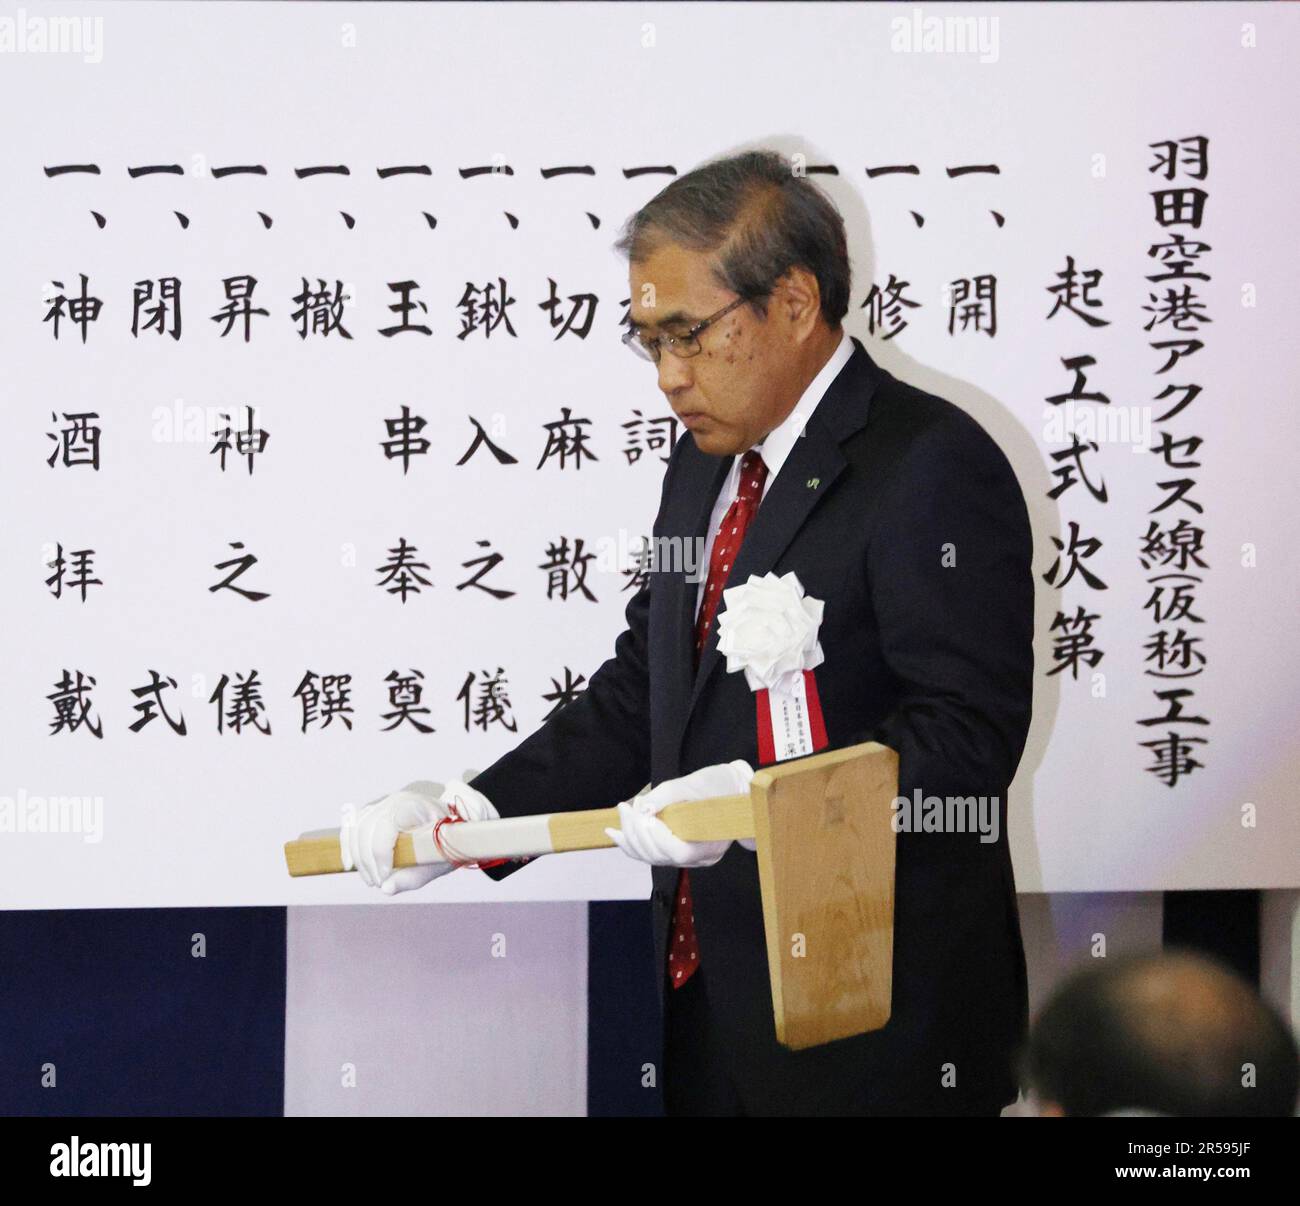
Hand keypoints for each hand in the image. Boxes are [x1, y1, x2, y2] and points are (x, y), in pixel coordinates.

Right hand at [341, 772, 497, 894]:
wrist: (453, 826)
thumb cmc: (446, 844)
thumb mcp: (437, 862)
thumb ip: (414, 877)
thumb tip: (385, 890)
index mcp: (415, 807)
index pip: (385, 827)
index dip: (380, 854)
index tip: (384, 878)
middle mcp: (396, 801)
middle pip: (367, 829)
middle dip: (368, 860)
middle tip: (378, 882)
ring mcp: (383, 804)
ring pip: (357, 828)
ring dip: (358, 857)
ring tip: (371, 879)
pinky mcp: (374, 812)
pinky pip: (353, 826)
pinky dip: (348, 846)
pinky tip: (349, 864)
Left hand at [604, 760, 753, 867]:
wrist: (732, 787)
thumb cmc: (718, 784)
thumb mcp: (695, 783)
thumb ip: (668, 795)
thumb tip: (643, 809)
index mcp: (710, 845)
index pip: (677, 851)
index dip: (657, 836)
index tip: (644, 813)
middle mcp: (698, 858)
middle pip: (660, 856)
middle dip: (637, 831)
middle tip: (626, 807)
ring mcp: (686, 857)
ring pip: (650, 857)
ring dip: (630, 836)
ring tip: (622, 811)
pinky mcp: (675, 849)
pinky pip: (648, 853)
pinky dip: (629, 844)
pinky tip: (613, 833)